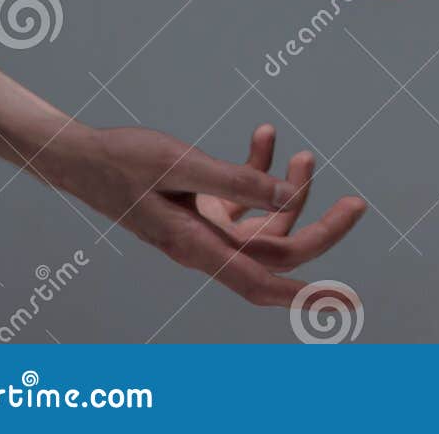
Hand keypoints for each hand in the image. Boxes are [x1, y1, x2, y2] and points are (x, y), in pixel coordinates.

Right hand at [46, 121, 364, 306]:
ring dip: (290, 190)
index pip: (263, 279)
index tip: (342, 303)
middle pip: (277, 250)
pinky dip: (258, 169)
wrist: (81, 157)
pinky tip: (264, 134)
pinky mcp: (200, 208)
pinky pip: (243, 198)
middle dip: (320, 228)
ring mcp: (204, 228)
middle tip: (357, 204)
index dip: (305, 295)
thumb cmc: (124, 160)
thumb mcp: (181, 164)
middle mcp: (205, 244)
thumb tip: (286, 194)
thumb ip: (235, 179)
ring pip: (265, 223)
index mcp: (198, 246)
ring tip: (300, 151)